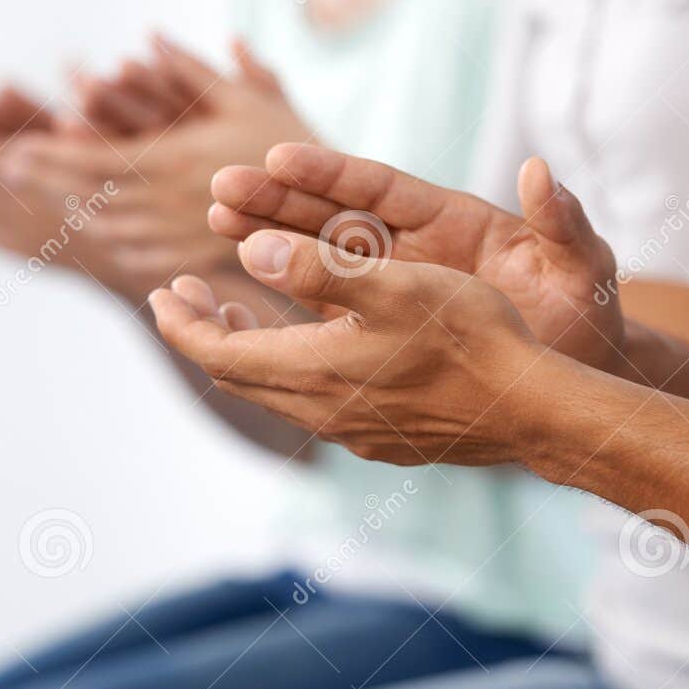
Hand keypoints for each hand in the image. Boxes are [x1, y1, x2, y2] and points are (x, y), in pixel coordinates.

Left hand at [0, 37, 316, 298]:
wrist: (330, 221)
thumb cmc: (290, 151)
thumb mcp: (246, 100)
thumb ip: (192, 71)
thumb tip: (149, 36)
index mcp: (170, 163)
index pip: (92, 161)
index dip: (49, 157)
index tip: (12, 148)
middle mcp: (163, 206)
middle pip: (87, 197)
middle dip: (46, 181)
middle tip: (7, 167)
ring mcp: (174, 239)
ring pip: (107, 228)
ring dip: (75, 210)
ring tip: (47, 193)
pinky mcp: (190, 261)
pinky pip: (136, 254)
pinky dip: (113, 240)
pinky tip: (100, 229)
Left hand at [148, 229, 551, 466]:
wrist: (529, 409)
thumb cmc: (469, 337)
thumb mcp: (394, 286)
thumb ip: (318, 268)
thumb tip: (250, 250)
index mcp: (312, 372)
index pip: (217, 353)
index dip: (182, 322)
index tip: (160, 292)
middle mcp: (321, 411)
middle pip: (236, 375)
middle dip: (203, 332)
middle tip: (183, 294)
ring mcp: (350, 430)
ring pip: (273, 390)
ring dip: (244, 350)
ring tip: (233, 312)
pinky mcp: (379, 438)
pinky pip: (309, 401)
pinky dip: (285, 366)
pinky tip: (306, 346)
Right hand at [208, 144, 627, 370]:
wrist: (574, 372)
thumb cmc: (585, 312)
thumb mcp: (584, 266)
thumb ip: (563, 222)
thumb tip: (542, 173)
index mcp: (455, 219)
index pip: (382, 187)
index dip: (331, 172)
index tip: (278, 157)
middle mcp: (415, 243)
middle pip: (336, 212)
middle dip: (279, 198)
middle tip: (221, 184)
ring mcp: (393, 280)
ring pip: (320, 254)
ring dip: (269, 237)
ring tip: (214, 218)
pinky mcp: (381, 318)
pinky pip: (326, 301)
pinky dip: (288, 290)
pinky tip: (241, 286)